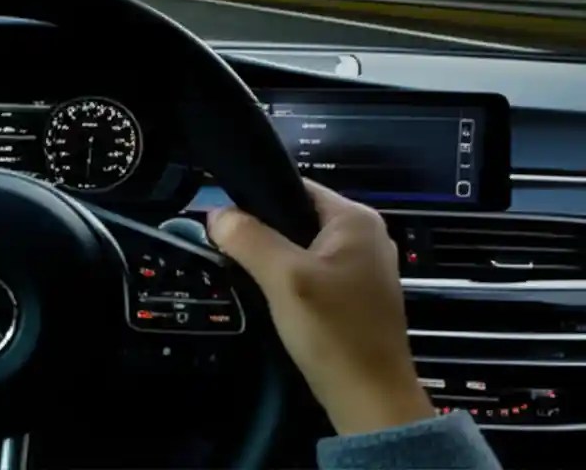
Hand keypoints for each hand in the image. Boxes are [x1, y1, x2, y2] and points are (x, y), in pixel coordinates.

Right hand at [207, 179, 433, 435]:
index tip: (221, 223)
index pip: (294, 186)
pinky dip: (288, 280)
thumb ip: (248, 238)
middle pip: (295, 216)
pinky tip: (271, 298)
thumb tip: (215, 213)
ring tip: (243, 275)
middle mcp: (365, 235)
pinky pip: (311, 272)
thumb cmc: (333, 332)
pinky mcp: (355, 294)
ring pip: (300, 247)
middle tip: (227, 253)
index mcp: (355, 219)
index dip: (254, 198)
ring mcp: (363, 266)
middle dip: (261, 232)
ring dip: (272, 259)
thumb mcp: (284, 278)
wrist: (370, 400)